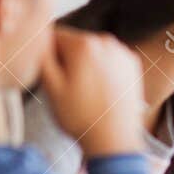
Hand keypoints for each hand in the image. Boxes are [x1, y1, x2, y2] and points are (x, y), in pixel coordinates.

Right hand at [39, 27, 143, 157]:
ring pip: (92, 51)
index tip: (46, 71)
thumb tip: (41, 39)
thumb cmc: (80, 116)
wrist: (113, 138)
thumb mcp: (51, 87)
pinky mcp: (132, 64)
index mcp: (84, 45)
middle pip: (75, 42)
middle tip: (65, 86)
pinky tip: (99, 90)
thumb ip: (43, 57)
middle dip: (66, 58)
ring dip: (84, 64)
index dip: (46, 52)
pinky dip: (101, 69)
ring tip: (83, 91)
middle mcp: (107, 42)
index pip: (55, 35)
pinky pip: (109, 60)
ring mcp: (122, 52)